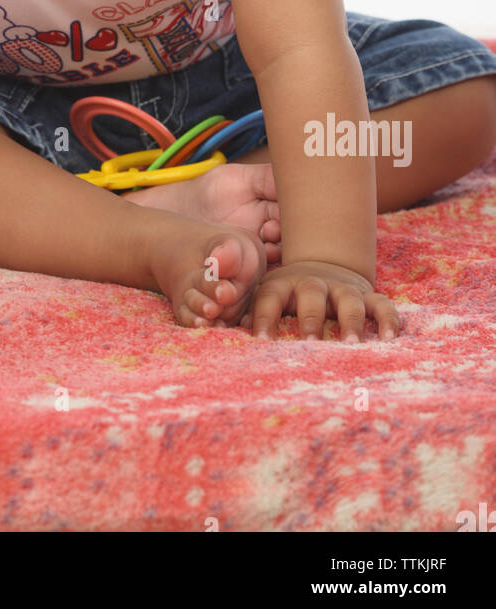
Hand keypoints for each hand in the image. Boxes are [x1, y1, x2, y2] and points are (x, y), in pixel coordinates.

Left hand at [239, 260, 399, 340]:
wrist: (323, 265)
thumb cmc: (288, 293)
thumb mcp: (266, 295)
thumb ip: (251, 313)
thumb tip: (219, 331)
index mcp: (282, 284)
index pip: (268, 298)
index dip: (264, 318)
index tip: (261, 342)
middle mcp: (313, 284)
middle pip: (311, 296)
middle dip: (310, 319)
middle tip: (311, 342)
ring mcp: (343, 289)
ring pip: (349, 301)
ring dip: (352, 322)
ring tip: (353, 344)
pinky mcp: (367, 296)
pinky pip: (383, 306)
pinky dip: (388, 321)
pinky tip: (390, 341)